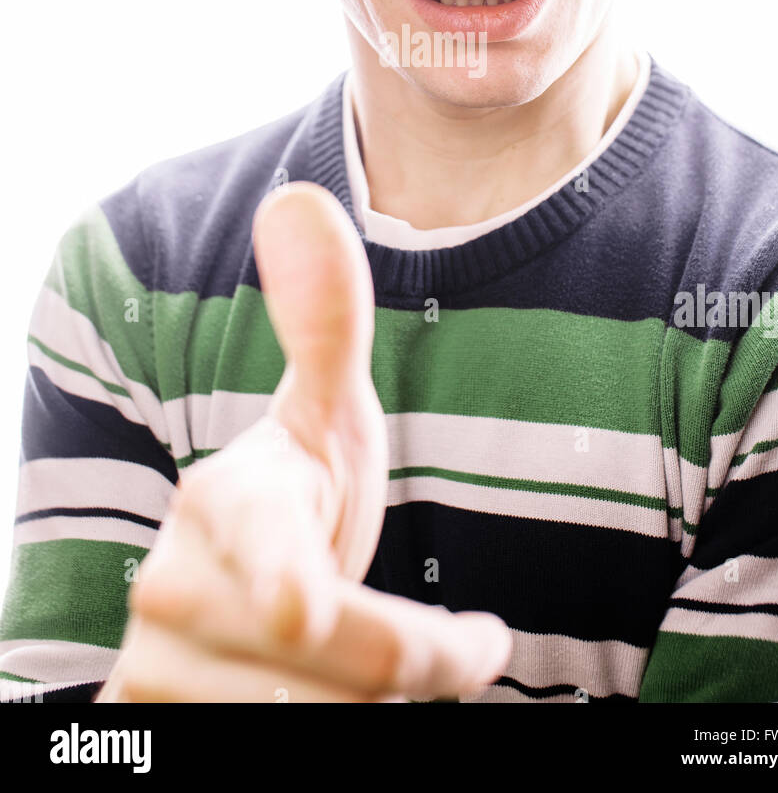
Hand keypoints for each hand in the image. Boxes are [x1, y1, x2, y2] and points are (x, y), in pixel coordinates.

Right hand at [96, 182, 510, 701]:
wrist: (231, 591)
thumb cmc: (296, 494)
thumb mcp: (324, 413)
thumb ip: (325, 317)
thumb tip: (299, 196)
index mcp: (223, 507)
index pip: (282, 577)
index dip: (318, 607)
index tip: (358, 617)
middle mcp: (173, 597)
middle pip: (341, 674)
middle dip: (422, 667)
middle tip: (466, 647)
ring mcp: (159, 679)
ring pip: (319, 732)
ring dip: (380, 713)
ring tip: (398, 673)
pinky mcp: (156, 732)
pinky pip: (279, 760)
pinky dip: (340, 740)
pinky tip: (352, 712)